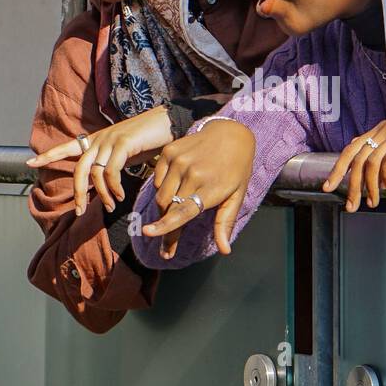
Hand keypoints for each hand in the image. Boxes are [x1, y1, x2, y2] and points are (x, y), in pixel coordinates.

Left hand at [26, 105, 173, 215]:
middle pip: (79, 169)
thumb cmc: (149, 139)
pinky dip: (114, 187)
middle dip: (78, 193)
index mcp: (97, 140)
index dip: (48, 155)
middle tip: (78, 211)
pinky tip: (120, 196)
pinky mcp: (122, 144)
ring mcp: (110, 140)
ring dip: (102, 195)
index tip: (29, 163)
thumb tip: (105, 183)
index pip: (67, 147)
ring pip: (95, 174)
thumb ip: (112, 164)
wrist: (168, 122)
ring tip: (110, 207)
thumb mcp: (126, 153)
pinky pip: (111, 171)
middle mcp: (99, 139)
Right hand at [141, 120, 256, 257]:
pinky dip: (163, 188)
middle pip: (168, 208)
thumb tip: (225, 251)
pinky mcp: (169, 152)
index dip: (166, 225)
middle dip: (165, 228)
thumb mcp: (236, 196)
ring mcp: (179, 160)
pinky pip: (157, 180)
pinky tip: (178, 185)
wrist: (230, 133)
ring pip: (160, 196)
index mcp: (210, 187)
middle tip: (168, 246)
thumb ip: (225, 223)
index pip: (183, 211)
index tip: (149, 233)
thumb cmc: (236, 169)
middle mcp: (192, 172)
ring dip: (165, 208)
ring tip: (180, 205)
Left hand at [320, 119, 385, 211]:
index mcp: (381, 129)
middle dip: (351, 184)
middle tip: (351, 206)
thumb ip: (381, 156)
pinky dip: (385, 176)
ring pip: (372, 161)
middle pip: (358, 156)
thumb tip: (358, 169)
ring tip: (373, 203)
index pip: (351, 148)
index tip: (328, 188)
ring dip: (369, 186)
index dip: (338, 168)